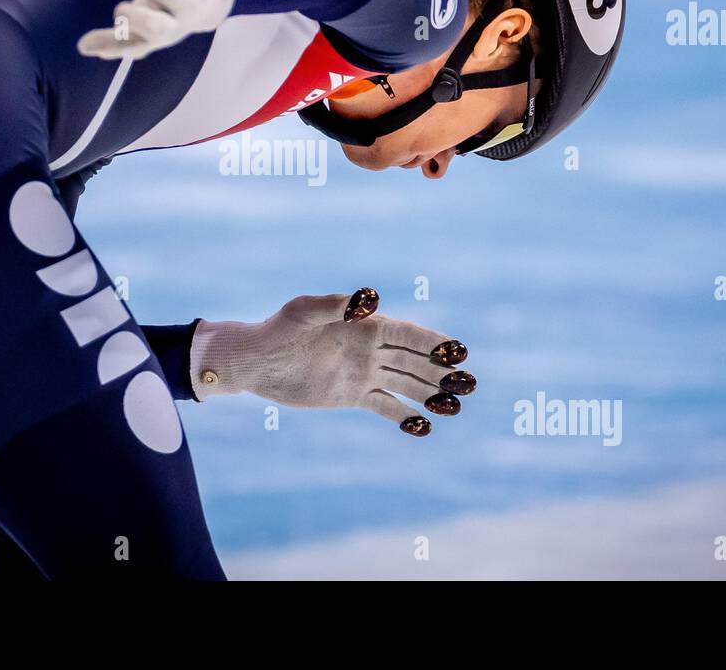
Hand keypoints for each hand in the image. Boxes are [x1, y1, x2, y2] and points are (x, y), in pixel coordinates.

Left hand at [189, 288, 475, 436]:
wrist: (255, 362)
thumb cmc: (277, 329)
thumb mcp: (303, 312)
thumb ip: (335, 304)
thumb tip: (369, 298)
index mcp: (365, 326)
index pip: (408, 334)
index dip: (434, 343)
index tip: (459, 353)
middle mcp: (370, 349)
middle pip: (414, 361)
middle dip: (442, 371)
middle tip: (471, 384)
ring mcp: (363, 372)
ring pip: (405, 384)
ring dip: (431, 394)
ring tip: (457, 407)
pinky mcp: (352, 395)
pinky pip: (384, 406)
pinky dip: (404, 416)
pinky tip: (425, 427)